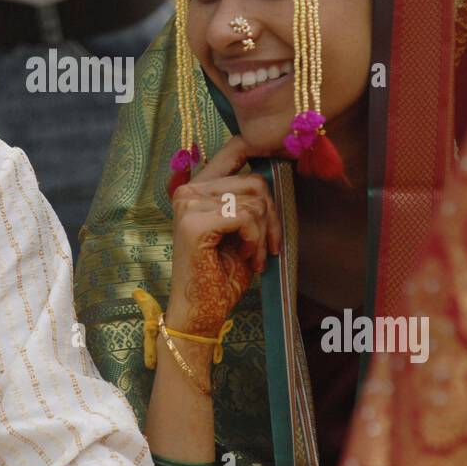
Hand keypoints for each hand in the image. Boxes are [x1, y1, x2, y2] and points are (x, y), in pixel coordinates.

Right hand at [166, 136, 280, 336]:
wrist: (200, 313)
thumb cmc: (220, 276)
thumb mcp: (239, 232)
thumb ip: (247, 201)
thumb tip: (273, 172)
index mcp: (195, 189)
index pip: (234, 152)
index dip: (259, 153)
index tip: (278, 173)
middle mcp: (188, 192)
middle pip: (254, 180)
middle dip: (271, 215)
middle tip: (269, 246)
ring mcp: (188, 205)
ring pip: (254, 200)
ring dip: (264, 233)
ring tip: (255, 257)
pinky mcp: (195, 223)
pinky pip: (246, 217)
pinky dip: (255, 240)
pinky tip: (248, 259)